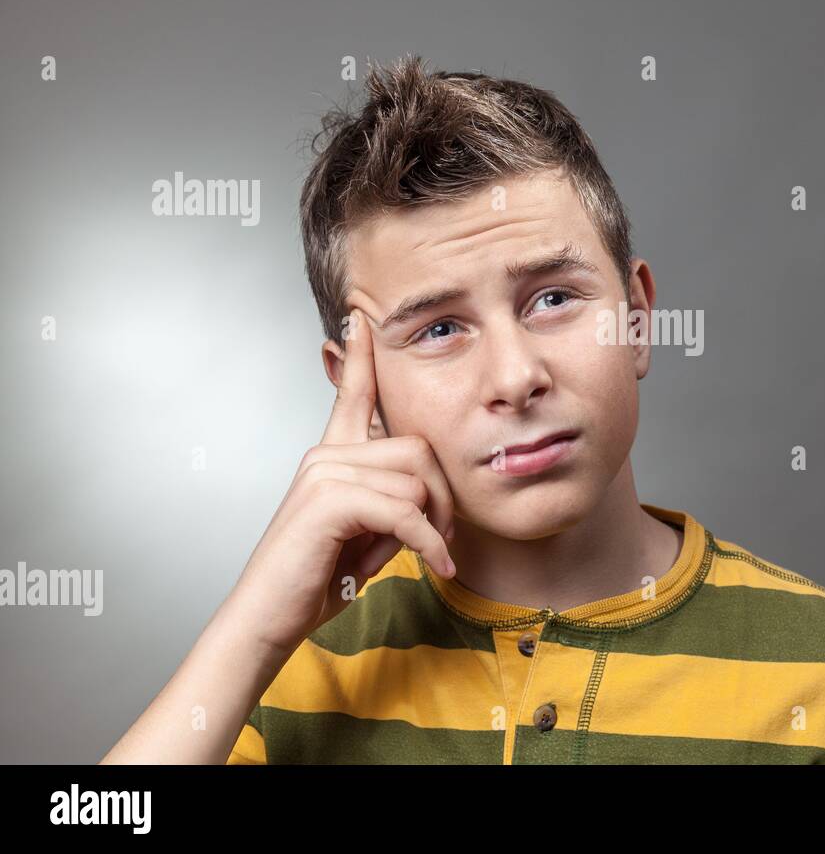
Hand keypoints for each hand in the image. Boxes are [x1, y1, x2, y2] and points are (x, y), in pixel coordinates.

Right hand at [228, 309, 455, 657]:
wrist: (268, 618)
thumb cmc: (314, 580)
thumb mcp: (364, 533)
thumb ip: (390, 502)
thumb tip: (428, 499)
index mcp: (331, 457)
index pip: (352, 394)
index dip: (361, 356)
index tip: (361, 318)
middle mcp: (326, 455)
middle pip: (418, 448)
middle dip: (442, 495)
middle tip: (440, 538)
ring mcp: (324, 473)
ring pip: (415, 480)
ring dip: (433, 525)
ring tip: (422, 555)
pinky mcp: (330, 499)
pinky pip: (405, 510)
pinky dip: (427, 543)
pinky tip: (434, 564)